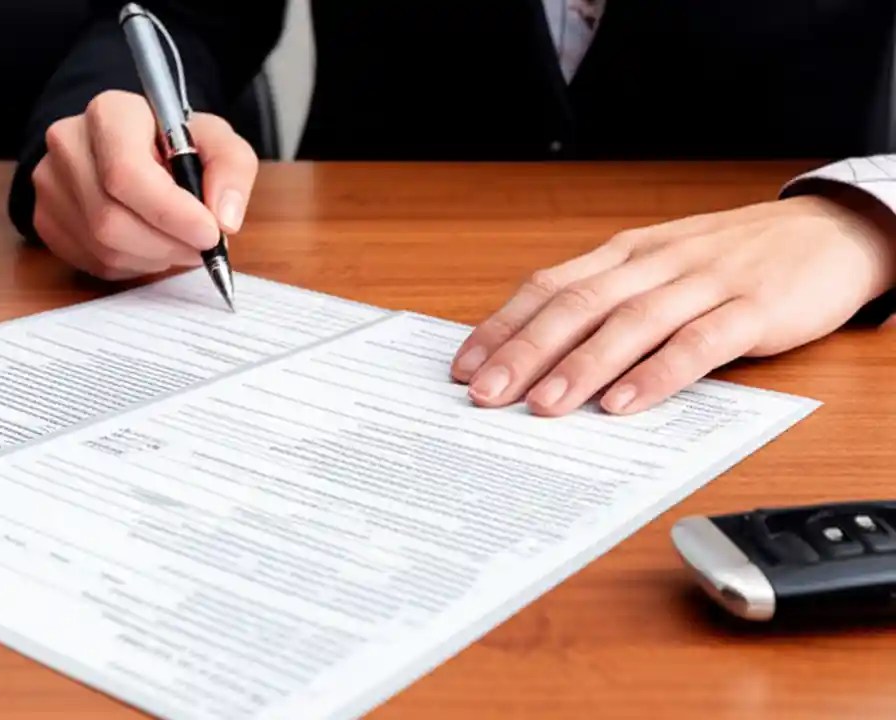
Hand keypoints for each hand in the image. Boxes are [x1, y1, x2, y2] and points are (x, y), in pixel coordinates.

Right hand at [31, 90, 258, 279]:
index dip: (171, 212)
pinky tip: (150, 244)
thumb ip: (231, 168)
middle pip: (111, 218)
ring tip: (179, 242)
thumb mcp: (214, 139)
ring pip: (104, 246)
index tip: (210, 233)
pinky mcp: (46, 219)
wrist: (127, 146)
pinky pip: (93, 261)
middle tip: (202, 247)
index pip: (127, 172)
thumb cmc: (173, 142)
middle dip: (168, 243)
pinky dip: (133, 264)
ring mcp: (50, 184)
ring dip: (154, 257)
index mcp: (110, 113)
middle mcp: (68, 143)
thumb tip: (225, 218)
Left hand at [451, 191, 895, 415]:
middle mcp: (655, 263)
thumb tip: (537, 351)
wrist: (831, 231)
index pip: (549, 287)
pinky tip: (623, 404)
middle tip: (485, 393)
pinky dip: (657, 374)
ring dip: (580, 367)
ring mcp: (704, 283)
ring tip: (543, 406)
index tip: (463, 366)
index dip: (502, 326)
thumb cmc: (731, 259)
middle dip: (524, 351)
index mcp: (624, 253)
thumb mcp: (658, 268)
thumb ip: (607, 301)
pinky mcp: (754, 308)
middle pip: (577, 306)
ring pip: (629, 324)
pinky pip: (698, 343)